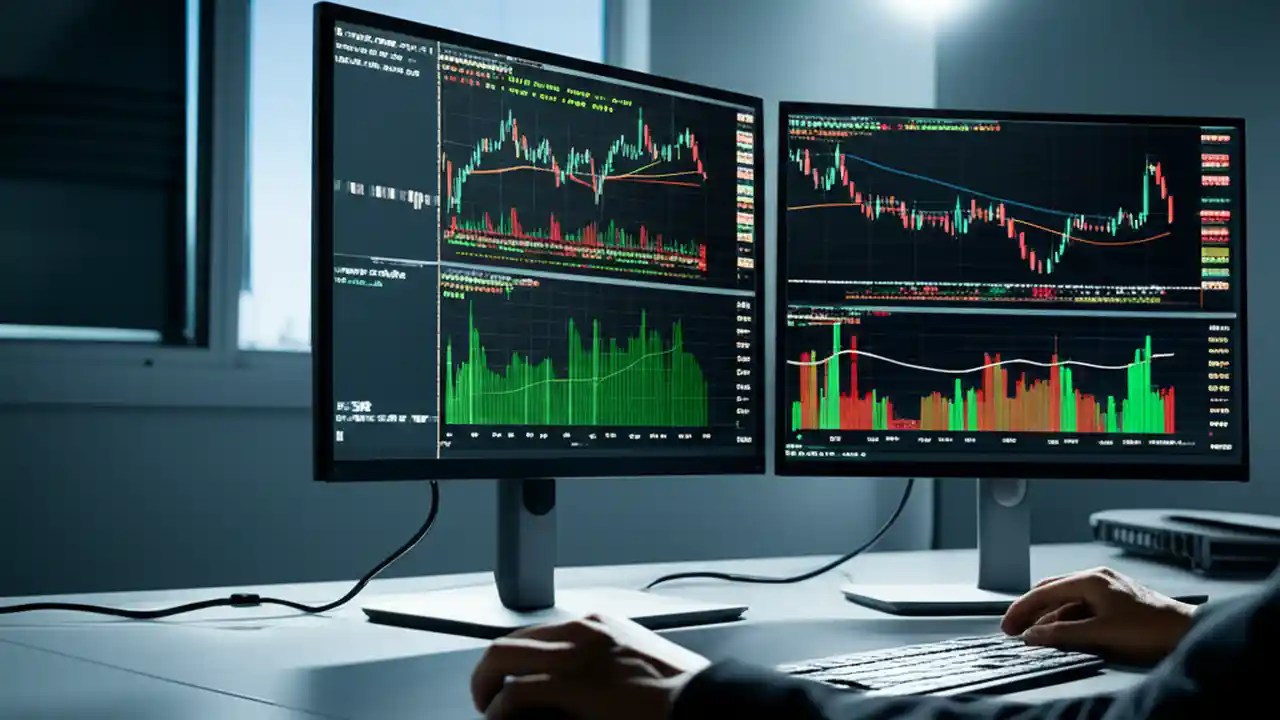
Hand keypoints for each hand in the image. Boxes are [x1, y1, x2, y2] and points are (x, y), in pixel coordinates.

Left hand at [471, 613, 710, 719]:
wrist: (702, 702)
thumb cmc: (680, 689)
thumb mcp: (637, 660)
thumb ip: (603, 662)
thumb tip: (579, 683)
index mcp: (598, 624)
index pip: (537, 633)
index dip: (516, 659)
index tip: (513, 678)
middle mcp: (581, 631)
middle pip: (512, 640)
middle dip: (490, 669)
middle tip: (487, 695)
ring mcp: (574, 655)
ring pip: (502, 658)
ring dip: (486, 685)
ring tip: (487, 709)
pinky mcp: (572, 685)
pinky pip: (516, 693)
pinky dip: (499, 709)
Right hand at [1001, 567, 1196, 664]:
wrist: (1186, 631)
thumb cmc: (1148, 628)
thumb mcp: (1101, 633)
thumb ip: (1063, 634)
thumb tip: (1033, 636)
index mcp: (1090, 579)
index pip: (1044, 591)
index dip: (1022, 609)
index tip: (1007, 626)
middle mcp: (1095, 578)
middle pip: (1051, 591)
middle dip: (1031, 610)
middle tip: (1014, 629)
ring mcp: (1106, 587)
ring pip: (1066, 600)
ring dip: (1048, 617)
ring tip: (1034, 636)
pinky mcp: (1114, 600)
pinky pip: (1080, 606)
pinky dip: (1065, 619)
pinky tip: (1060, 633)